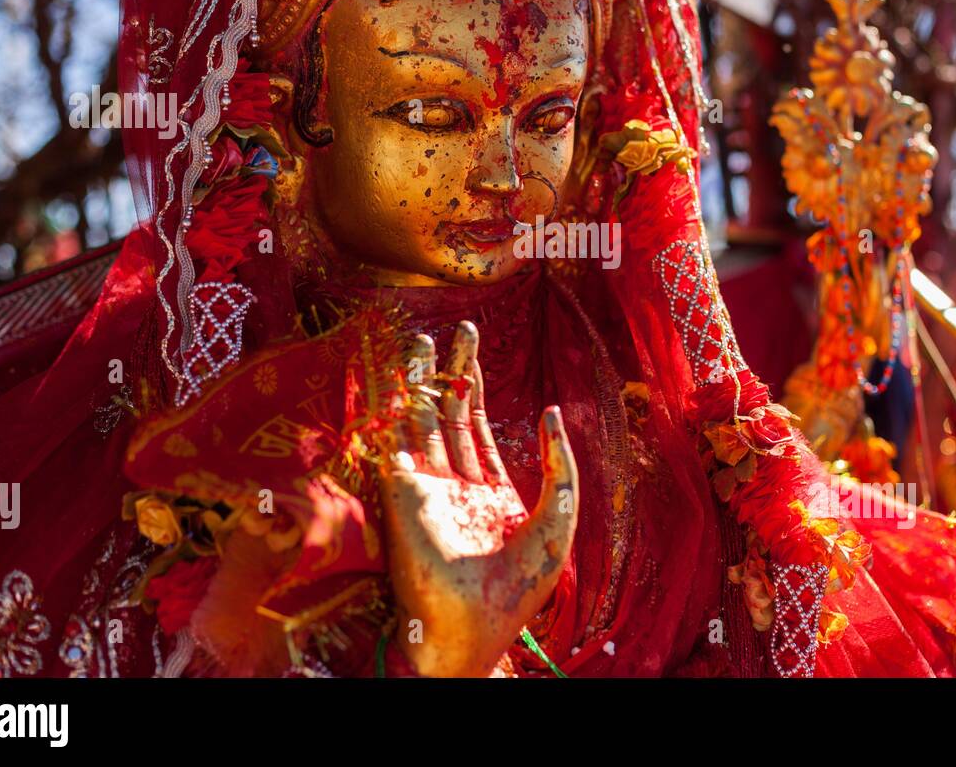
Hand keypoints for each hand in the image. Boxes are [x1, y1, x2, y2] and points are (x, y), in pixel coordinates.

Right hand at [378, 321, 578, 676]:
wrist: (475, 625)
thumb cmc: (519, 584)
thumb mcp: (559, 517)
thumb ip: (561, 466)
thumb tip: (552, 411)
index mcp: (490, 492)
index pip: (479, 428)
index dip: (477, 387)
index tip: (472, 350)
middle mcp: (455, 485)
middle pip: (451, 415)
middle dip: (453, 372)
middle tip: (456, 329)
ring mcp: (426, 489)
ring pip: (421, 421)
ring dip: (420, 381)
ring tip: (420, 339)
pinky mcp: (401, 494)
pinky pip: (396, 443)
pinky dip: (394, 410)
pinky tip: (396, 381)